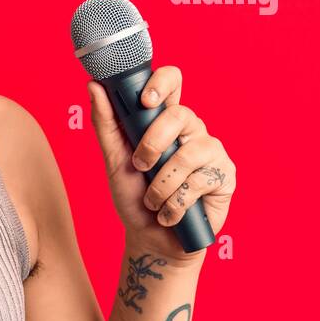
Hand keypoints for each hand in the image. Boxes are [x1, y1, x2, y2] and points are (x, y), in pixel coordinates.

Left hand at [87, 65, 236, 264]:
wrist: (151, 239)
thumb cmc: (134, 197)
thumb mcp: (113, 161)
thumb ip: (106, 124)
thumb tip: (94, 86)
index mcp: (164, 119)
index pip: (172, 81)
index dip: (161, 82)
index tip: (145, 101)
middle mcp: (190, 130)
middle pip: (179, 114)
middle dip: (151, 145)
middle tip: (139, 168)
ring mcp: (210, 151)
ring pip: (188, 154)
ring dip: (161, 185)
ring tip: (153, 201)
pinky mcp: (225, 175)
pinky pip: (200, 181)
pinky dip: (175, 204)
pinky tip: (171, 214)